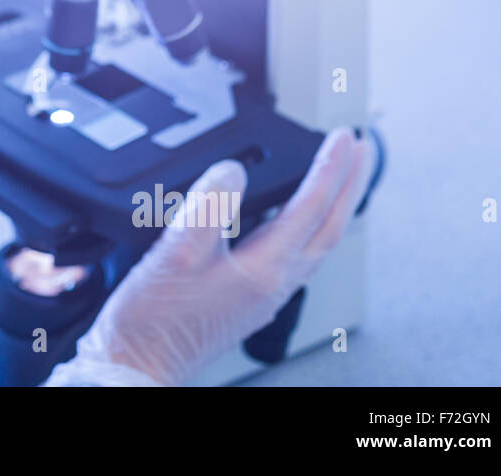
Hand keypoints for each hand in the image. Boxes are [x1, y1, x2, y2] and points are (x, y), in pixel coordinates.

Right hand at [63, 127, 375, 385]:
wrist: (138, 364)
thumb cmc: (153, 319)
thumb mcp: (175, 252)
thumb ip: (208, 206)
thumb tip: (232, 170)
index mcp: (264, 271)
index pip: (310, 208)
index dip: (329, 168)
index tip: (342, 137)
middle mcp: (274, 284)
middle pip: (329, 227)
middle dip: (349, 185)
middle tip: (362, 149)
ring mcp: (264, 294)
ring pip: (315, 242)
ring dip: (333, 205)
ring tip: (338, 176)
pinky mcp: (249, 298)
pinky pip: (294, 254)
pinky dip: (306, 226)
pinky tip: (292, 218)